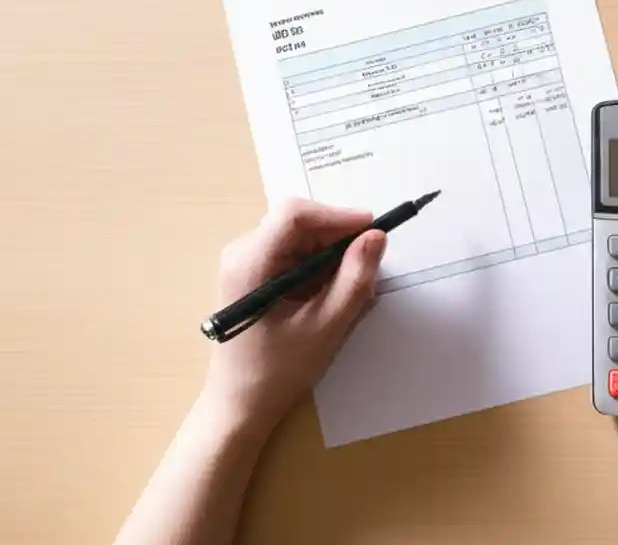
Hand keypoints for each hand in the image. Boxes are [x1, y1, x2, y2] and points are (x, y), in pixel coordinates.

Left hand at [203, 199, 386, 432]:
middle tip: (367, 267)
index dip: (338, 215)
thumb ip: (354, 280)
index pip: (294, 215)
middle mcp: (241, 253)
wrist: (240, 403)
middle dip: (337, 238)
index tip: (374, 230)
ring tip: (348, 288)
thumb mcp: (325, 326)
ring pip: (299, 237)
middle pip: (298, 223)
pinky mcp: (252, 273)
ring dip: (330, 254)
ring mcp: (244, 262)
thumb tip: (377, 237)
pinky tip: (328, 294)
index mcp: (250, 264)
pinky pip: (292, 253)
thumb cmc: (278, 371)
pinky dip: (317, 266)